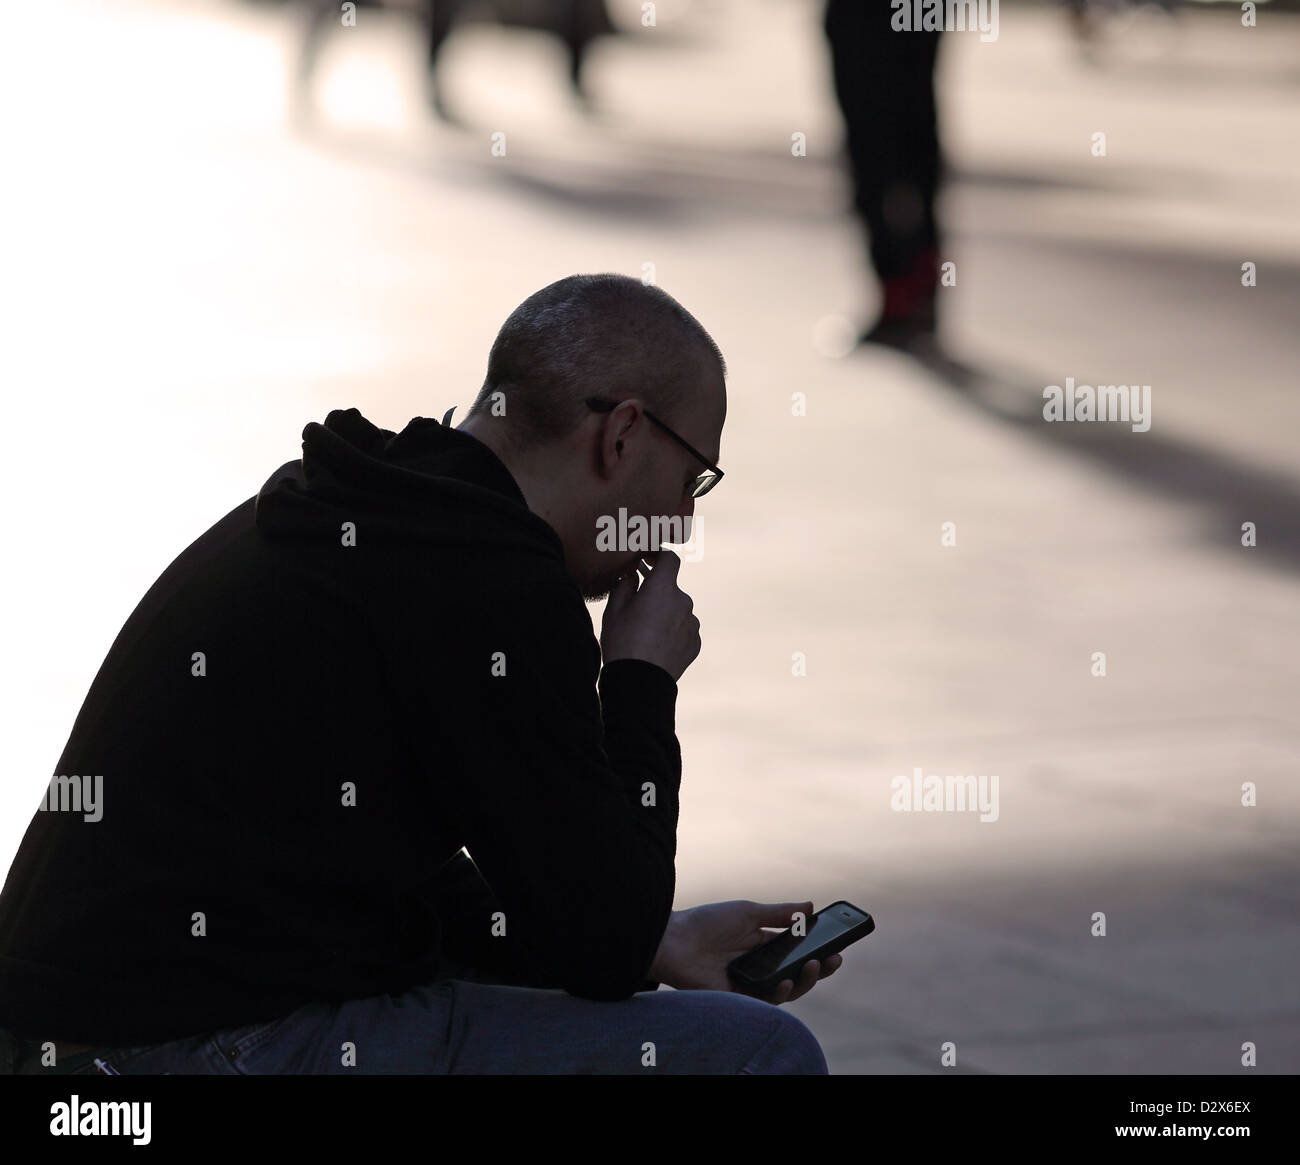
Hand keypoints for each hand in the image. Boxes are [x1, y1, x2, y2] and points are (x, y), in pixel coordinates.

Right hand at [600, 549, 700, 682]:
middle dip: (656, 593)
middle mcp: (683, 602)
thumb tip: (633, 575)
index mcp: (663, 588)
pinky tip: (656, 646)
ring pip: (677, 610)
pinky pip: (683, 630)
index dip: (659, 556)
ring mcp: (692, 623)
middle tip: (636, 609)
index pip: (669, 559)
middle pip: (670, 589)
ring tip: (644, 634)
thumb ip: (625, 584)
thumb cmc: (623, 642)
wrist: (640, 682)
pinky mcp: (695, 642)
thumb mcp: (614, 609)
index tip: (648, 560)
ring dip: (665, 614)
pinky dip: (672, 632)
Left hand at [648, 899, 842, 1004]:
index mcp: (763, 946)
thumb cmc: (707, 923)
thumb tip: (810, 906)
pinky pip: (767, 1001)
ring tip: (814, 965)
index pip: (797, 951)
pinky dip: (781, 991)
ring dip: (806, 980)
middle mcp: (761, 967)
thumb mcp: (748, 912)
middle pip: (798, 972)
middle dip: (819, 967)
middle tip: (834, 958)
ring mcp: (752, 984)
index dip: (818, 949)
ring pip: (788, 989)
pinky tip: (787, 980)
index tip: (838, 943)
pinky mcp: (740, 999)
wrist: (674, 940)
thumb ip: (780, 913)